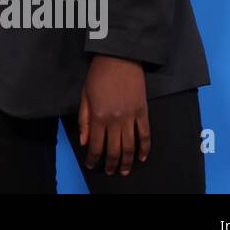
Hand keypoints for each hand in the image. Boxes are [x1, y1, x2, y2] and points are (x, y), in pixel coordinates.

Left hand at [77, 54, 149, 175]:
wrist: (119, 58)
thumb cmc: (98, 75)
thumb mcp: (84, 96)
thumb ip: (84, 120)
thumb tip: (84, 142)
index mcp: (98, 116)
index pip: (96, 145)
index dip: (93, 159)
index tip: (91, 166)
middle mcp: (115, 120)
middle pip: (114, 150)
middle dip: (111, 164)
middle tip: (109, 172)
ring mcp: (131, 117)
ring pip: (130, 146)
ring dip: (128, 162)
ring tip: (124, 171)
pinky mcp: (143, 112)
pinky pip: (145, 134)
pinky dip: (145, 148)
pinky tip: (142, 157)